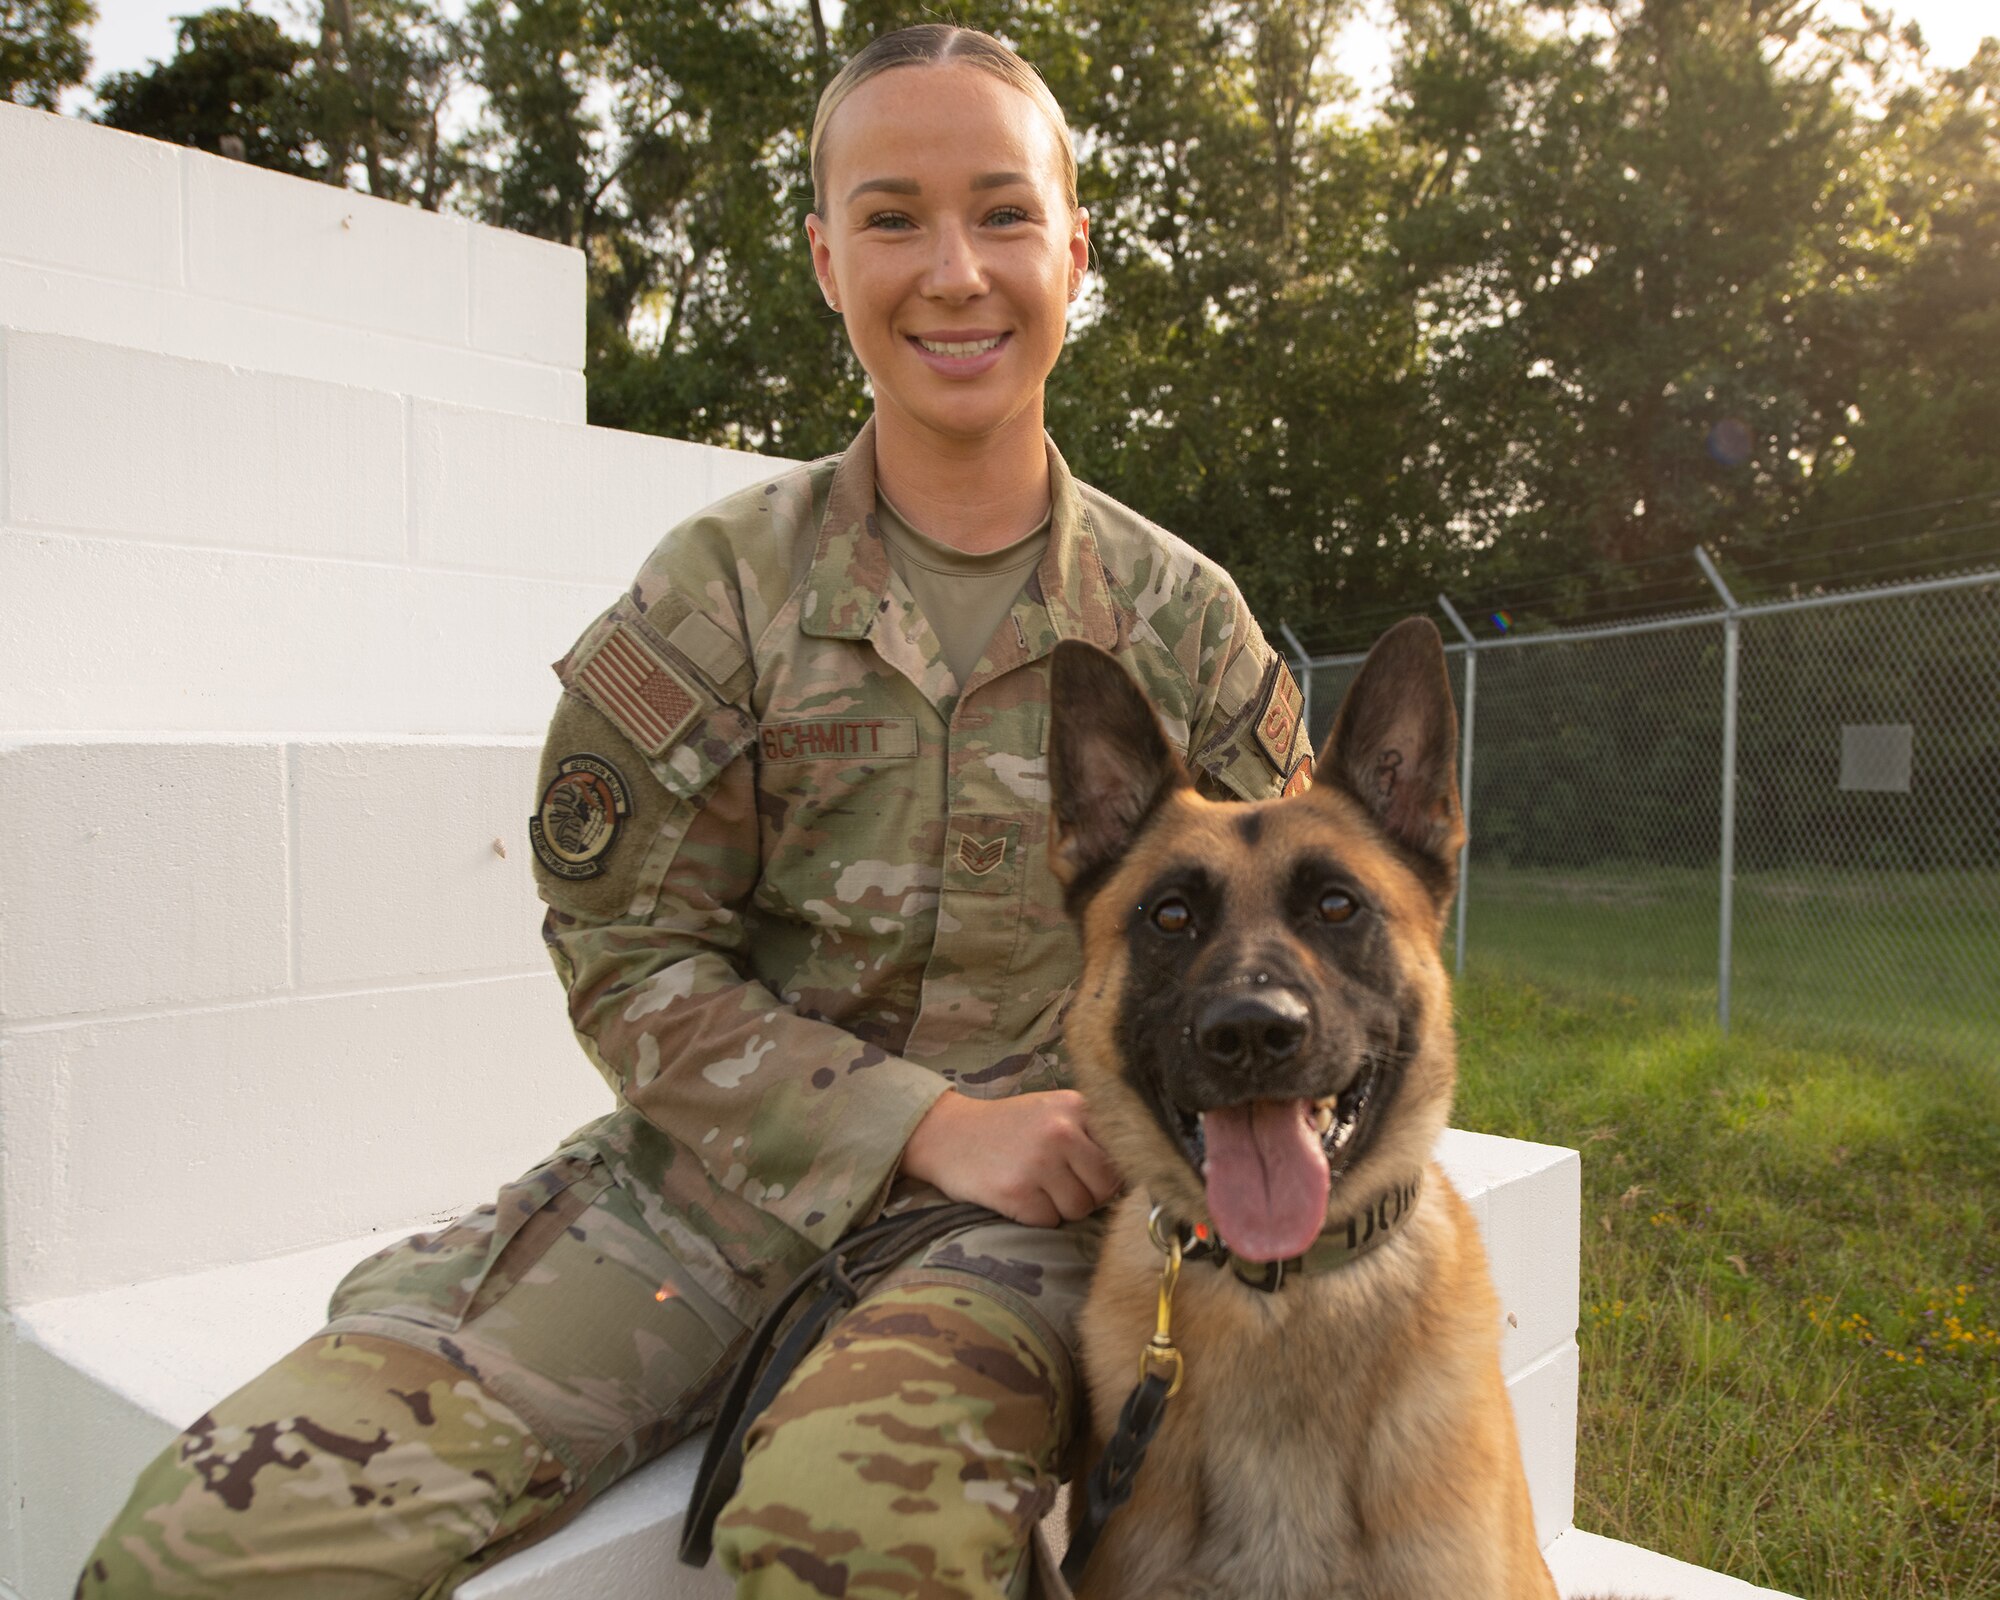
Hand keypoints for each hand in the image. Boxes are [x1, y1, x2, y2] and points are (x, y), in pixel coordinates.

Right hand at [901, 1090, 1121, 1226]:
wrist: (946, 1134)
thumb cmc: (1008, 1129)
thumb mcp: (1052, 1112)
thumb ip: (1091, 1134)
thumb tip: (1137, 1176)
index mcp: (1076, 1107)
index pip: (1120, 1156)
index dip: (1107, 1173)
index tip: (1088, 1173)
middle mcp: (1060, 1131)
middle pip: (1104, 1189)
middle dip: (1086, 1195)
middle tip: (1058, 1183)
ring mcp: (1038, 1162)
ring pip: (1079, 1209)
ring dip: (1060, 1208)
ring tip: (1035, 1185)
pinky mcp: (1015, 1192)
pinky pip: (1049, 1222)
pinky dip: (1035, 1216)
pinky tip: (1017, 1194)